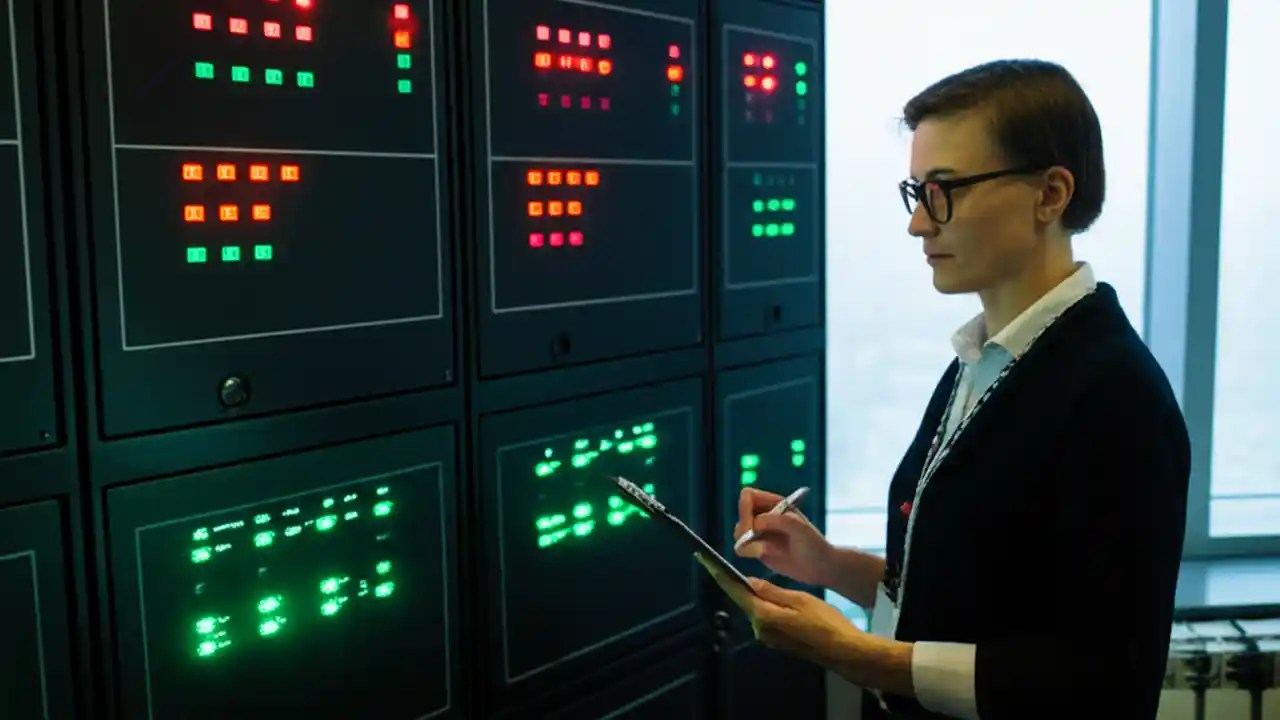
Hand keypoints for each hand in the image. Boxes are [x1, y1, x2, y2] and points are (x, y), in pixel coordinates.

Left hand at [695, 554, 860, 667]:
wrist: (843, 652)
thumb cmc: (825, 623)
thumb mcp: (799, 600)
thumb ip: (772, 591)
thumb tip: (749, 582)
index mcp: (763, 616)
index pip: (734, 590)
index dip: (717, 572)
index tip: (702, 558)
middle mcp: (760, 629)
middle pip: (744, 600)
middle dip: (737, 583)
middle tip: (725, 563)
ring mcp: (768, 638)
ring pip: (756, 609)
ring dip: (754, 595)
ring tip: (752, 578)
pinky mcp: (776, 641)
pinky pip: (766, 618)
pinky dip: (765, 606)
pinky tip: (772, 598)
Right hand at [734, 487, 833, 586]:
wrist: (819, 567)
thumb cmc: (813, 543)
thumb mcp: (799, 528)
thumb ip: (777, 521)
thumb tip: (754, 524)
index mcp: (774, 504)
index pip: (748, 496)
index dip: (744, 507)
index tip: (751, 524)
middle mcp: (764, 515)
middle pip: (740, 514)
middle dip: (744, 527)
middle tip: (754, 539)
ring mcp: (760, 532)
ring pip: (738, 532)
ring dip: (745, 541)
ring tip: (763, 550)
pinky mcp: (757, 548)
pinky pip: (742, 547)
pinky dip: (747, 551)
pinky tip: (762, 554)